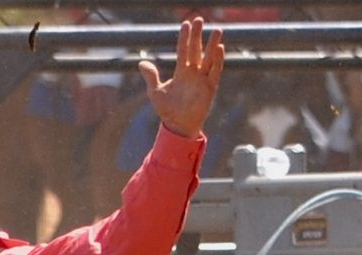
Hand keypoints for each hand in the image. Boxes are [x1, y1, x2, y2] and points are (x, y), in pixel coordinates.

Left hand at [140, 16, 223, 139]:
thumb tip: (142, 63)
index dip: (184, 37)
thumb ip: (151, 77)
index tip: (186, 23)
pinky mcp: (210, 89)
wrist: (178, 127)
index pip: (183, 50)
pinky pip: (215, 72)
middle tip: (200, 19)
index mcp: (181, 72)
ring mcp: (202, 80)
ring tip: (217, 30)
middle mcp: (193, 73)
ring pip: (208, 58)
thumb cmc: (167, 111)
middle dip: (198, 35)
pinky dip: (218, 61)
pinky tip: (220, 49)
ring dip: (212, 44)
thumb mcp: (155, 92)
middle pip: (196, 50)